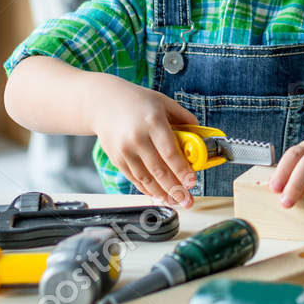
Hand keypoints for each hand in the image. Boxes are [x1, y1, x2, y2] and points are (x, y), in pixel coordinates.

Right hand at [89, 81, 201, 206]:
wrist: (103, 103)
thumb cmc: (137, 101)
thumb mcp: (163, 102)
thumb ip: (184, 118)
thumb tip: (200, 136)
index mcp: (153, 122)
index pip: (170, 152)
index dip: (182, 170)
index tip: (192, 182)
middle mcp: (137, 138)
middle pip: (159, 170)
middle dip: (175, 189)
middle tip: (187, 200)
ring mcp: (125, 150)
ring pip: (146, 179)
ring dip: (162, 193)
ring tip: (176, 202)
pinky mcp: (117, 159)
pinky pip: (134, 179)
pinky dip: (147, 189)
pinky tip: (159, 195)